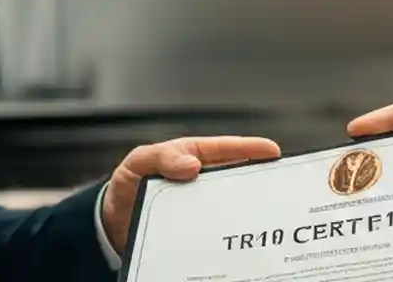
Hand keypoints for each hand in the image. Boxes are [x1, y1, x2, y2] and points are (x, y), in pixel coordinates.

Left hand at [100, 136, 280, 251]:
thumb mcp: (139, 162)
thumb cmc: (127, 185)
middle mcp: (202, 182)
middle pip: (237, 178)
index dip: (251, 148)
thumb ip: (161, 157)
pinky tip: (240, 243)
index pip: (226, 149)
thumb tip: (192, 164)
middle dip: (260, 179)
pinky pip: (218, 230)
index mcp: (193, 157)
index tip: (273, 151)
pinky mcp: (197, 231)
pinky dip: (230, 235)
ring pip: (232, 205)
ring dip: (248, 210)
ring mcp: (201, 206)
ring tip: (268, 217)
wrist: (112, 223)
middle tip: (281, 185)